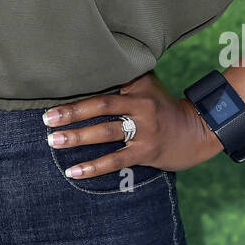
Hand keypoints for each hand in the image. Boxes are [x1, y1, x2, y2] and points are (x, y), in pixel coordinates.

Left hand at [42, 70, 222, 177]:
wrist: (198, 131)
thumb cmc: (163, 107)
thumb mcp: (147, 86)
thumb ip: (123, 80)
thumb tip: (88, 73)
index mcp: (137, 86)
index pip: (103, 85)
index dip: (78, 89)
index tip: (53, 92)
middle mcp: (140, 104)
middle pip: (101, 106)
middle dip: (71, 112)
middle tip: (47, 118)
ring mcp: (145, 129)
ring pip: (105, 132)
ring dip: (77, 138)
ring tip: (53, 141)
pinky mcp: (147, 152)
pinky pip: (116, 160)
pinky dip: (93, 167)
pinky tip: (74, 171)